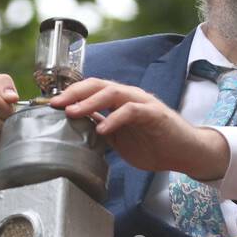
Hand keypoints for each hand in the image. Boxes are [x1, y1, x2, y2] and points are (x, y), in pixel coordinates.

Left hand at [50, 77, 230, 179]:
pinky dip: (115, 119)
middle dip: (74, 92)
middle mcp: (130, 96)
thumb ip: (102, 130)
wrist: (185, 153)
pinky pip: (131, 111)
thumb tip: (77, 129)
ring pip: (112, 92)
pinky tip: (103, 130)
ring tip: (73, 112)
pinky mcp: (155, 114)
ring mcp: (143, 103)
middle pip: (98, 84)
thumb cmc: (155, 145)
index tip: (50, 105)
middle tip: (56, 104)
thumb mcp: (120, 140)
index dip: (70, 94)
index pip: (91, 89)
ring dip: (90, 101)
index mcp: (120, 101)